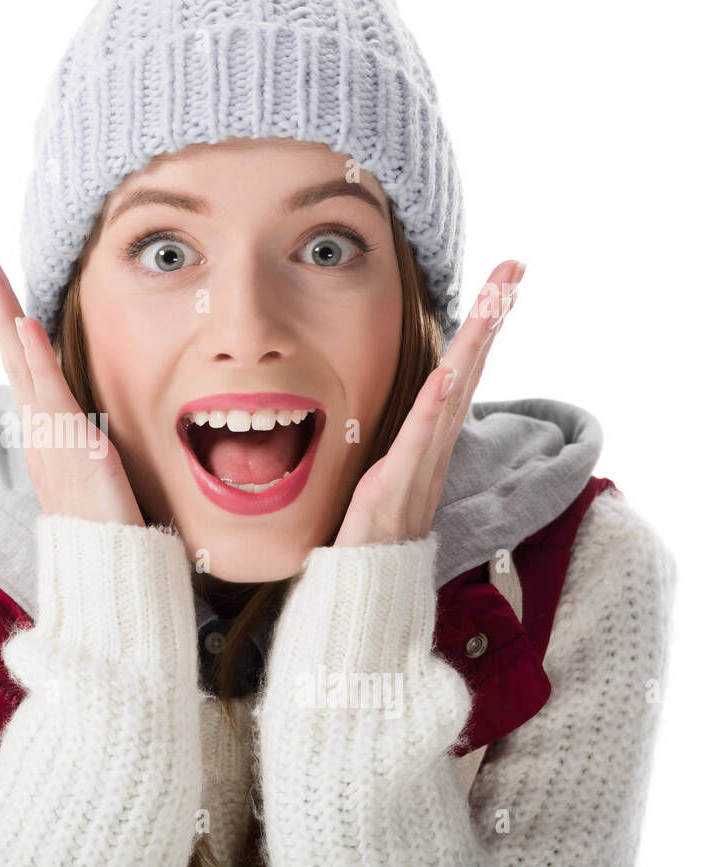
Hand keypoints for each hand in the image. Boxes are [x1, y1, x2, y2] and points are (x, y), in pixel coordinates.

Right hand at [0, 245, 143, 526]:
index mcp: (44, 429)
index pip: (22, 361)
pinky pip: (49, 395)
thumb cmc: (104, 526)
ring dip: (2, 310)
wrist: (104, 569)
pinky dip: (34, 359)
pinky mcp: (71, 447)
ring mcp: (49, 435)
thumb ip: (81, 440)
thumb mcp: (93, 470)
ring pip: (19, 362)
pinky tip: (24, 323)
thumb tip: (78, 420)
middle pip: (8, 351)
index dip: (8, 318)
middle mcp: (38, 427)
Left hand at [333, 259, 525, 548]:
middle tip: (513, 269)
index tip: (501, 283)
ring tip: (493, 301)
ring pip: (452, 392)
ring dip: (473, 344)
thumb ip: (408, 438)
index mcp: (432, 436)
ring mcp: (421, 461)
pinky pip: (419, 437)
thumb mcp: (391, 469)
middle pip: (470, 368)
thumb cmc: (376, 529)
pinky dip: (434, 404)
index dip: (482, 326)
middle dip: (491, 316)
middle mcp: (435, 443)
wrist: (369, 581)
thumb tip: (414, 406)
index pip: (463, 369)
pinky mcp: (398, 480)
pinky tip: (446, 372)